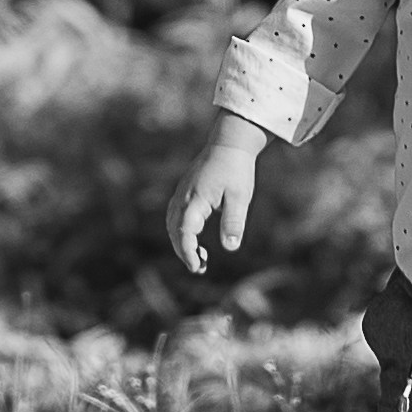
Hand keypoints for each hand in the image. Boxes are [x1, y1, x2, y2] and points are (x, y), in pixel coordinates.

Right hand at [168, 122, 268, 277]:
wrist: (229, 143)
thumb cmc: (236, 170)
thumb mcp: (239, 197)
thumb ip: (233, 222)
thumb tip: (230, 247)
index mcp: (195, 199)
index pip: (184, 232)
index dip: (187, 252)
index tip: (197, 267)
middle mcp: (183, 197)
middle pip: (174, 230)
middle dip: (183, 252)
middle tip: (199, 268)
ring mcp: (181, 193)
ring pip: (172, 224)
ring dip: (180, 242)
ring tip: (198, 258)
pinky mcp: (184, 191)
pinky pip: (175, 216)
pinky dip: (180, 231)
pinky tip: (194, 238)